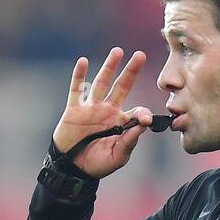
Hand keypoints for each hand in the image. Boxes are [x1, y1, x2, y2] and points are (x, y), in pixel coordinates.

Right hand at [53, 48, 152, 177]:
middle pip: (122, 86)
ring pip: (102, 82)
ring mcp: (91, 108)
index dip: (142, 113)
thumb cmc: (98, 164)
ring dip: (109, 67)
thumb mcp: (117, 157)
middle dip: (131, 71)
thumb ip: (130, 141)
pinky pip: (76, 89)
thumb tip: (143, 125)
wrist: (74, 168)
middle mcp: (108, 110)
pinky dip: (79, 75)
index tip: (145, 118)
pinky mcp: (74, 109)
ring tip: (118, 52)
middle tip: (141, 55)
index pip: (136, 111)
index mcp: (121, 122)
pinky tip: (83, 61)